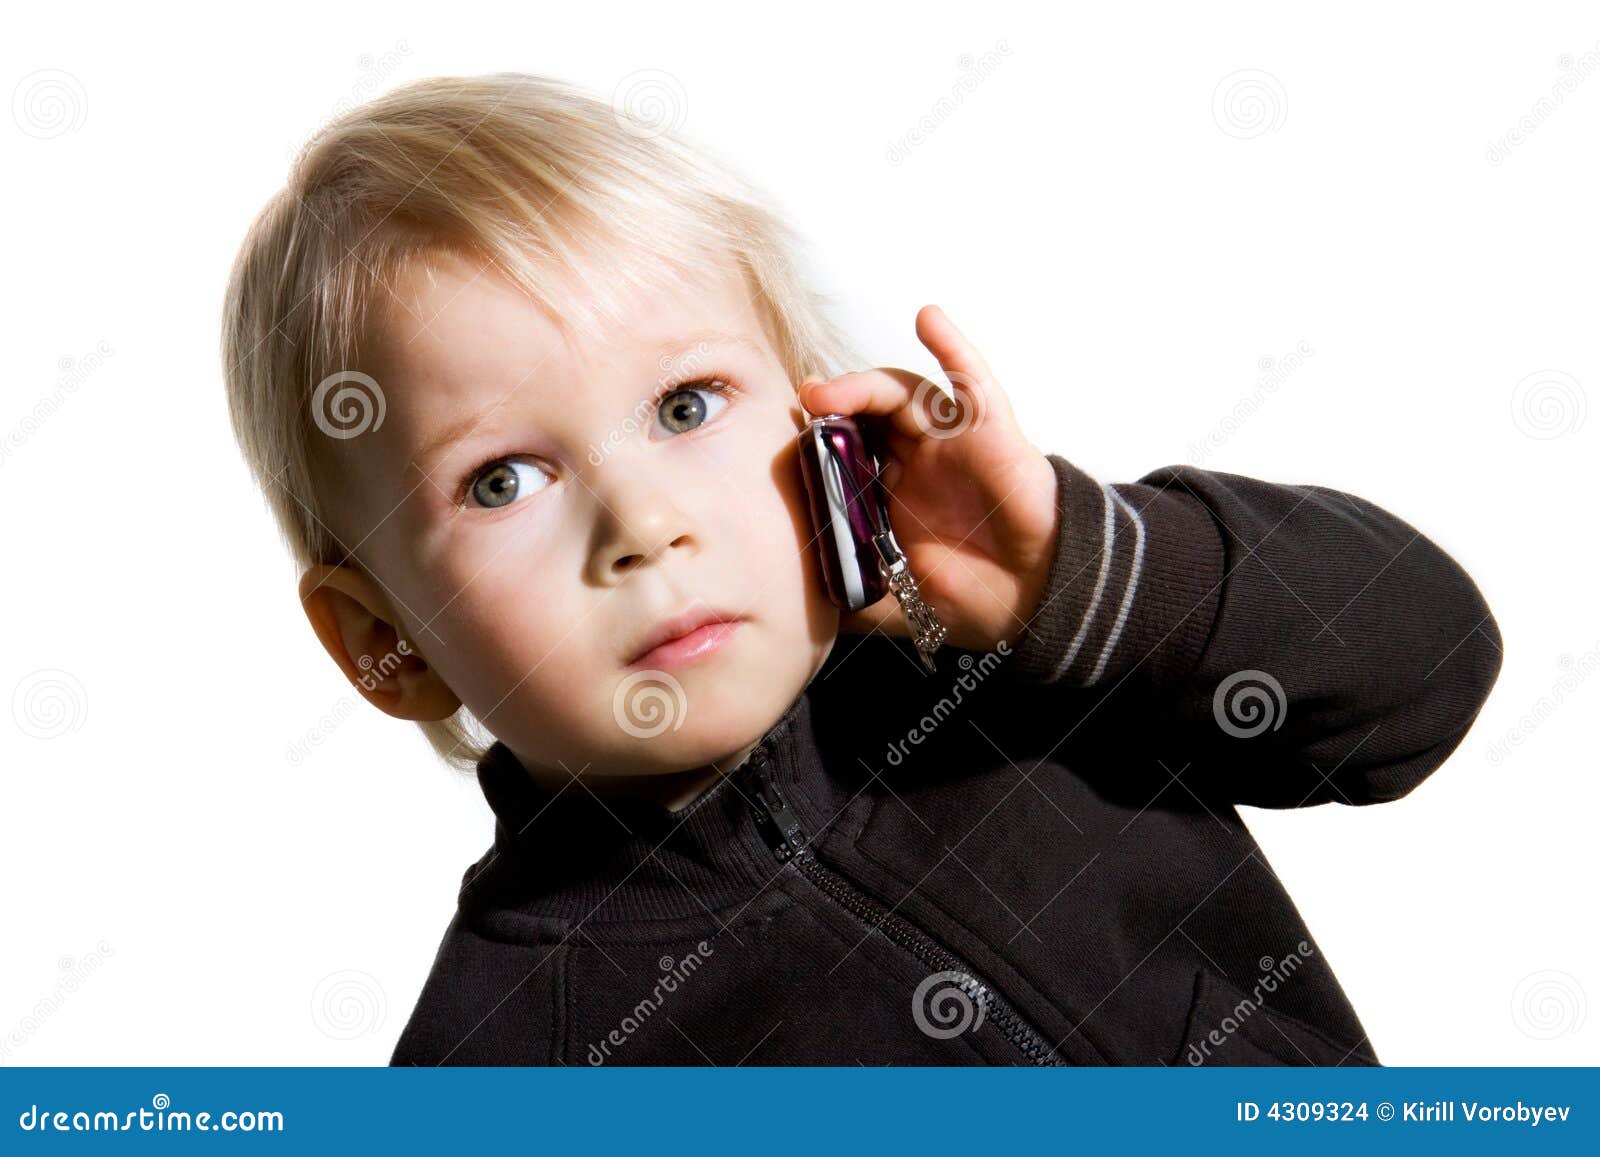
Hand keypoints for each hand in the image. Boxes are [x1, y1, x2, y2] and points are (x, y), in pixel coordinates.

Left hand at [799, 305, 1059, 654]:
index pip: (842, 452)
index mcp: (888, 492)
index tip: (782, 441)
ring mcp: (951, 442)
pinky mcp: (990, 431)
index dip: (815, 441)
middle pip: (864, 415)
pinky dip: (952, 346)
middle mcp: (914, 459)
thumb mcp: (897, 604)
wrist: (1035, 601)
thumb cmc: (973, 597)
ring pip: (902, 394)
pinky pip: (971, 381)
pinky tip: (928, 320)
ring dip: (864, 385)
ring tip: (829, 391)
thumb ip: (854, 601)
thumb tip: (804, 616)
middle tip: (803, 406)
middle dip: (831, 405)